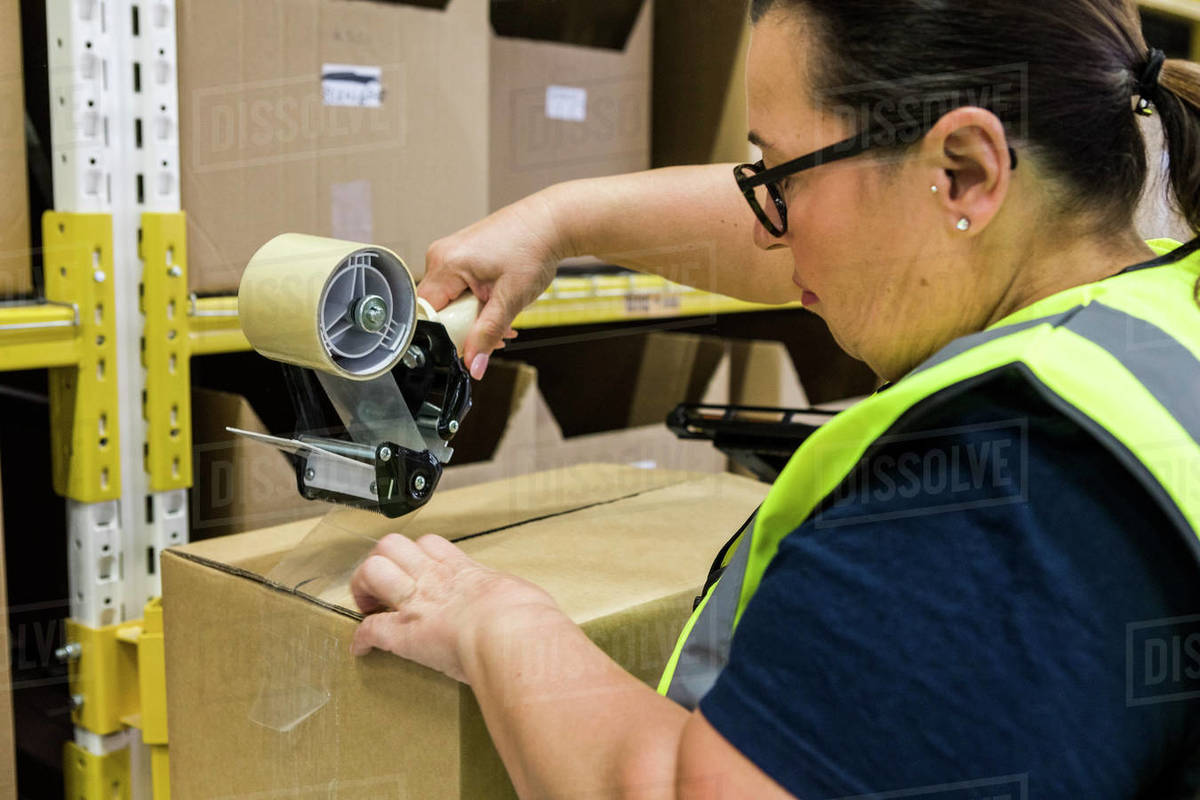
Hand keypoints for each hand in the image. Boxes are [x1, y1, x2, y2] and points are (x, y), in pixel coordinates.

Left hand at [349, 533, 558, 682]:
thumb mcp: (520, 594)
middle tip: (385, 586)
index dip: (417, 553)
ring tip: (369, 605)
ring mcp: (416, 604)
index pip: (429, 544)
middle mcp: (434, 580)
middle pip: (392, 545)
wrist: (512, 634)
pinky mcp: (404, 635)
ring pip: (373, 571)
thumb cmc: (524, 617)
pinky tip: (361, 649)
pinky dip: (361, 639)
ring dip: (363, 587)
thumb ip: (508, 596)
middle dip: (382, 561)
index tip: (416, 570)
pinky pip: (369, 629)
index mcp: (463, 570)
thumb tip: (521, 605)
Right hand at [419, 191, 569, 379]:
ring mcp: (450, 254)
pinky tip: (500, 307)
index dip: (446, 335)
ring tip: (505, 320)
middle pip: (438, 309)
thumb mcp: (510, 299)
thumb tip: (473, 366)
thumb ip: (488, 334)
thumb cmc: (533, 249)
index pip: (427, 314)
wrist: (551, 224)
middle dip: (466, 328)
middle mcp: (441, 256)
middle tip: (497, 333)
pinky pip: (459, 288)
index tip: (470, 345)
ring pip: (451, 301)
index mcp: (445, 264)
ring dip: (476, 317)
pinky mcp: (461, 255)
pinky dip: (478, 303)